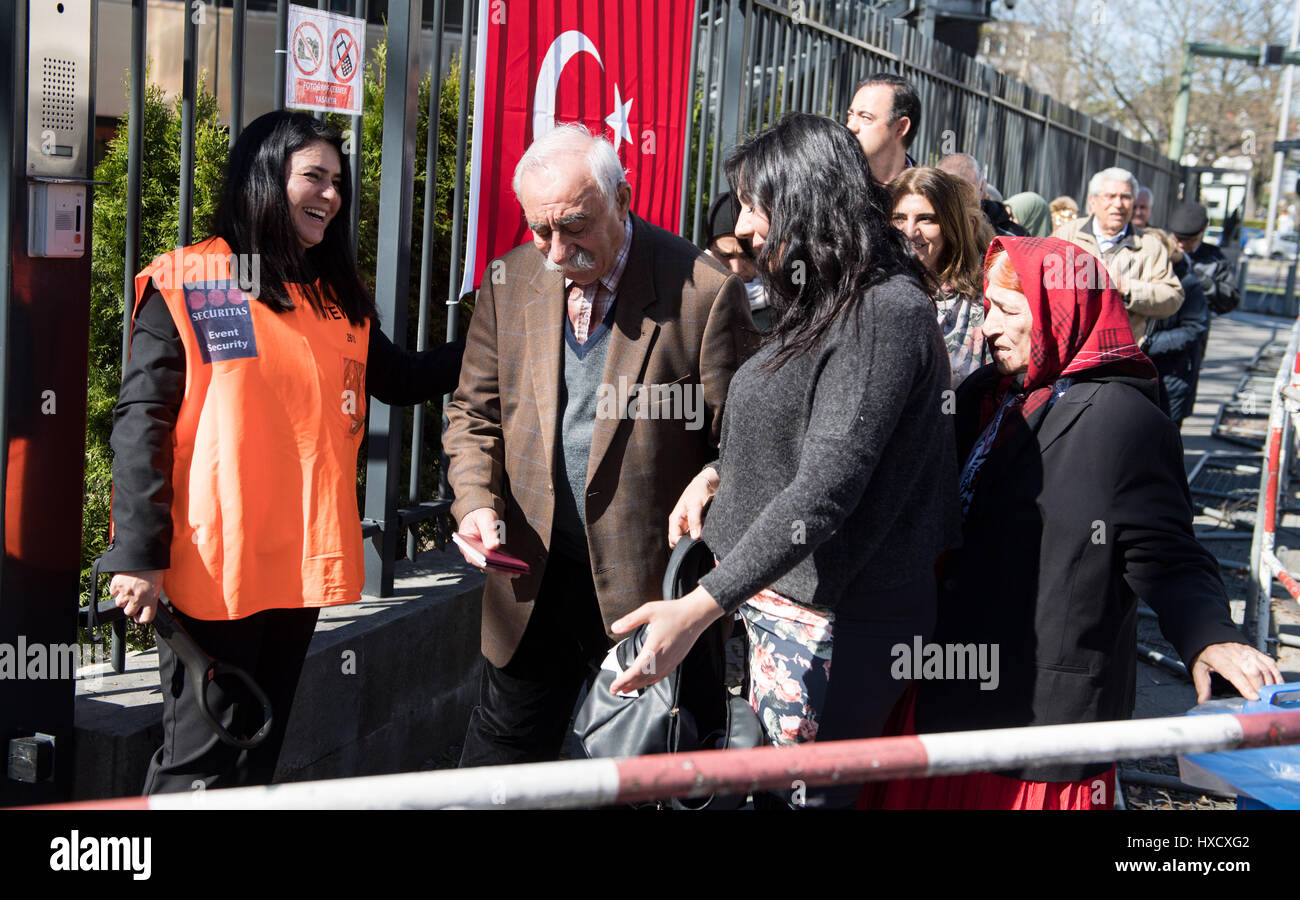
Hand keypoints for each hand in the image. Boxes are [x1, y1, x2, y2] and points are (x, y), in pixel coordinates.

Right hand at [110, 570, 164, 624]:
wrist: (144, 552)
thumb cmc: (154, 566)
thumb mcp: (159, 583)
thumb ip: (152, 595)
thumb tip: (147, 603)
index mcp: (151, 598)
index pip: (146, 618)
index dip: (142, 618)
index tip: (140, 617)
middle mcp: (138, 597)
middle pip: (129, 613)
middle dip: (131, 608)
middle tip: (133, 601)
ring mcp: (126, 591)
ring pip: (119, 604)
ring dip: (123, 599)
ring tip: (128, 589)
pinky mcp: (116, 583)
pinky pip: (113, 592)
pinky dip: (116, 589)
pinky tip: (123, 582)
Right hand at [457, 507, 519, 578]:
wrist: (482, 515)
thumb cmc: (481, 515)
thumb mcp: (485, 519)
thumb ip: (488, 531)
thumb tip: (493, 546)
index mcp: (465, 544)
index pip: (473, 557)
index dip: (483, 562)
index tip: (495, 566)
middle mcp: (472, 553)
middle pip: (484, 564)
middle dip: (497, 569)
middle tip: (511, 572)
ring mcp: (481, 555)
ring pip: (491, 565)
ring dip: (503, 570)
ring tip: (516, 572)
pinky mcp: (489, 556)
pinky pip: (497, 562)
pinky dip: (506, 565)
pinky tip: (517, 567)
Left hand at [608, 586, 724, 693]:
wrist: (696, 615)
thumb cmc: (674, 612)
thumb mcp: (649, 610)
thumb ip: (630, 620)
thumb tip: (615, 627)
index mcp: (654, 648)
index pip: (636, 671)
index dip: (624, 681)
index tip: (614, 686)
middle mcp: (663, 658)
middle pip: (642, 678)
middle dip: (628, 685)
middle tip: (615, 690)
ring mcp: (671, 661)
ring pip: (652, 679)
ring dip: (638, 685)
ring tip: (627, 689)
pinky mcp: (676, 660)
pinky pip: (662, 675)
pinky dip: (652, 681)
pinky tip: (647, 681)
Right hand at [668, 467, 719, 547]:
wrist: (708, 483)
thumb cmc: (698, 490)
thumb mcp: (695, 504)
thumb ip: (694, 521)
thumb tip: (694, 537)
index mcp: (675, 519)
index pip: (673, 538)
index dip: (681, 544)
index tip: (693, 544)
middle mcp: (680, 523)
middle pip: (679, 541)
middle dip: (687, 544)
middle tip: (699, 542)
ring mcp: (688, 525)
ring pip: (688, 539)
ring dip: (695, 541)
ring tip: (704, 536)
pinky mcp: (696, 525)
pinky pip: (696, 535)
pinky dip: (701, 536)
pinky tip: (707, 533)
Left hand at [1190, 642, 1282, 702]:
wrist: (1213, 639)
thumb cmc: (1207, 656)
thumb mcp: (1199, 670)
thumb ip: (1202, 686)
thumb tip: (1203, 701)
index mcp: (1219, 658)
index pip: (1234, 673)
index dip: (1245, 686)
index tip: (1254, 697)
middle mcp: (1235, 654)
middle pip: (1252, 671)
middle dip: (1259, 687)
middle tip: (1262, 701)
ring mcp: (1248, 652)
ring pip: (1264, 668)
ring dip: (1268, 683)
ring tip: (1268, 696)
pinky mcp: (1257, 652)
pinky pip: (1270, 664)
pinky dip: (1276, 675)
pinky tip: (1275, 685)